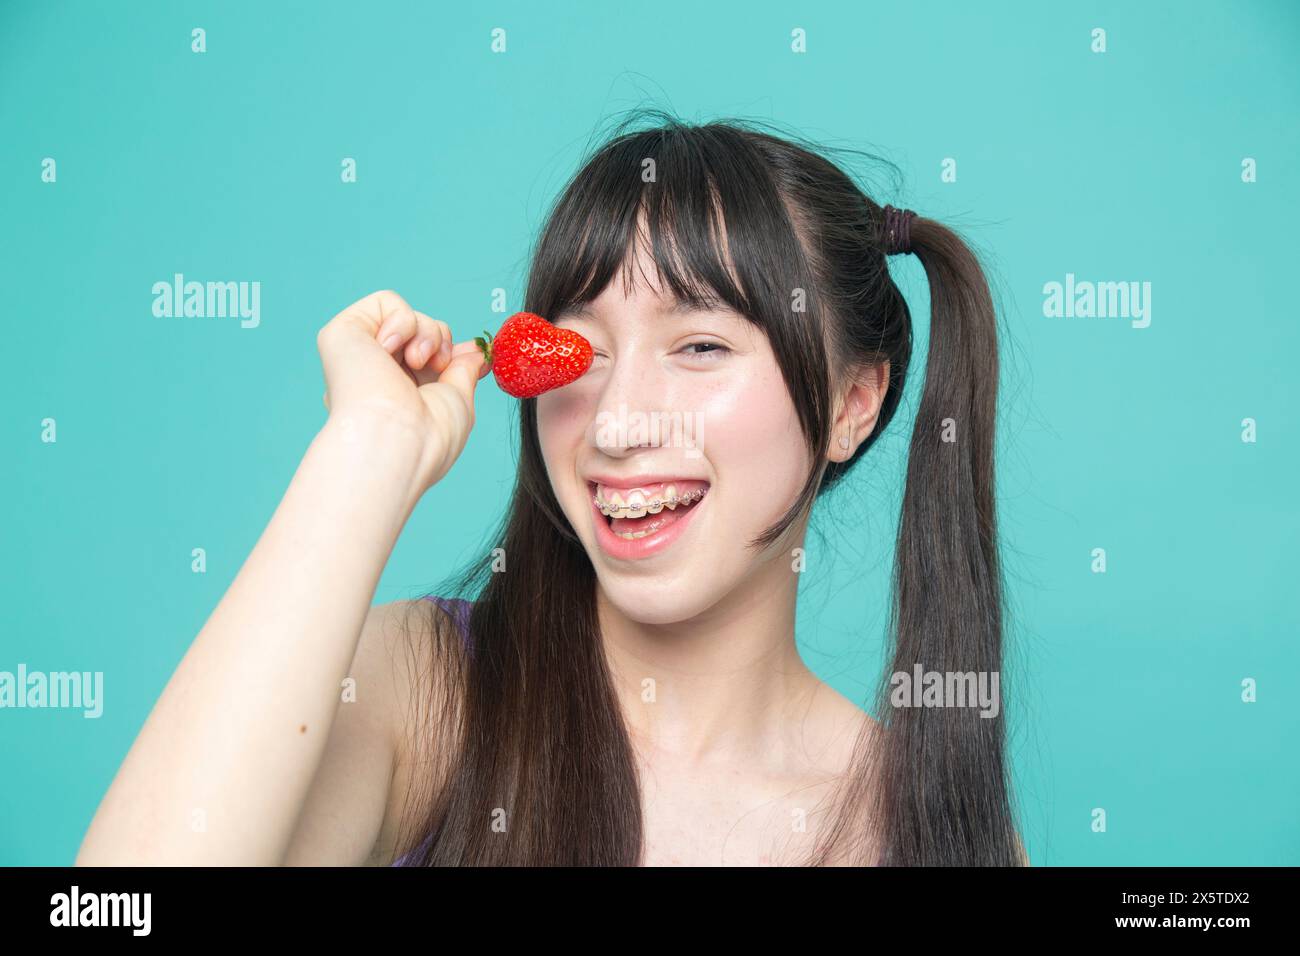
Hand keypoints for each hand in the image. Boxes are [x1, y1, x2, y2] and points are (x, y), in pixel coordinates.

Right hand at [317, 290, 490, 493]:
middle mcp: (375, 375)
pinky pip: (385, 301)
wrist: (396, 438)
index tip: (468, 359)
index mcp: (398, 395)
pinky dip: (402, 321)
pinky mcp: (341, 334)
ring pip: (408, 317)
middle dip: (440, 343)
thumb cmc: (429, 435)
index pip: (429, 358)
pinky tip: (388, 350)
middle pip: (422, 333)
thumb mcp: (458, 400)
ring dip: (426, 334)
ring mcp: (359, 355)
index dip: (450, 353)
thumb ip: (464, 371)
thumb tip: (475, 351)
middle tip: (438, 365)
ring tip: (416, 361)